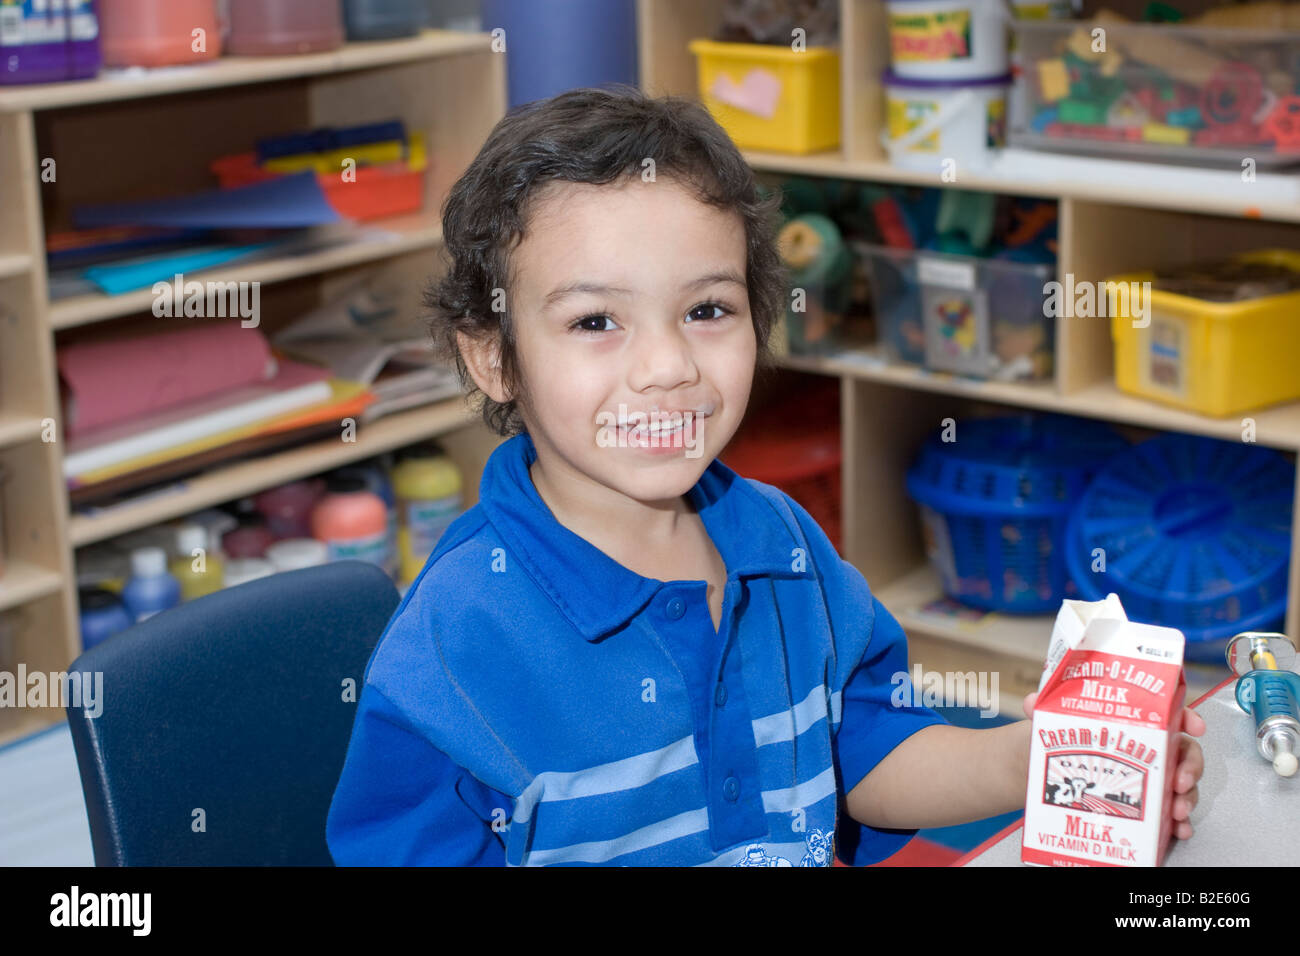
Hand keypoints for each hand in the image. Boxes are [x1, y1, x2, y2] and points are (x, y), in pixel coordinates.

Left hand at [1022, 692, 1206, 839]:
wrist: (1040, 771)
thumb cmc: (1054, 740)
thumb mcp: (1049, 721)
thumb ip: (1042, 708)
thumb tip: (1030, 701)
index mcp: (1134, 723)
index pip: (1169, 715)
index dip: (1188, 717)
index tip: (1194, 726)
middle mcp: (1148, 750)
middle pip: (1184, 753)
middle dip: (1191, 767)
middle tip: (1181, 781)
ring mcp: (1149, 778)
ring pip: (1182, 785)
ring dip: (1188, 798)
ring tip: (1178, 810)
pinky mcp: (1144, 804)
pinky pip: (1169, 813)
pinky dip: (1178, 823)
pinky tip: (1177, 829)